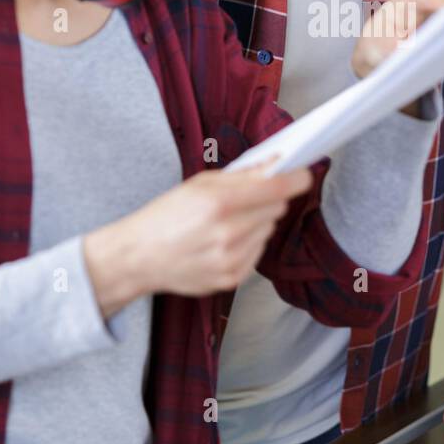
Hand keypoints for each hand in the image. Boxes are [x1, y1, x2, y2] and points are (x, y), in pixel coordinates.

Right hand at [84, 161, 313, 316]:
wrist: (139, 257)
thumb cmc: (166, 215)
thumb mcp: (199, 184)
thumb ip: (241, 175)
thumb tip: (276, 165)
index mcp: (219, 203)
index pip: (277, 189)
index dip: (296, 179)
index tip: (304, 173)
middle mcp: (228, 233)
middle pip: (276, 209)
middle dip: (268, 200)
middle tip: (246, 199)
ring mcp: (231, 259)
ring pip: (268, 230)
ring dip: (257, 222)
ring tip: (226, 223)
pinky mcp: (232, 278)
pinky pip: (258, 252)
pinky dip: (248, 243)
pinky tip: (222, 242)